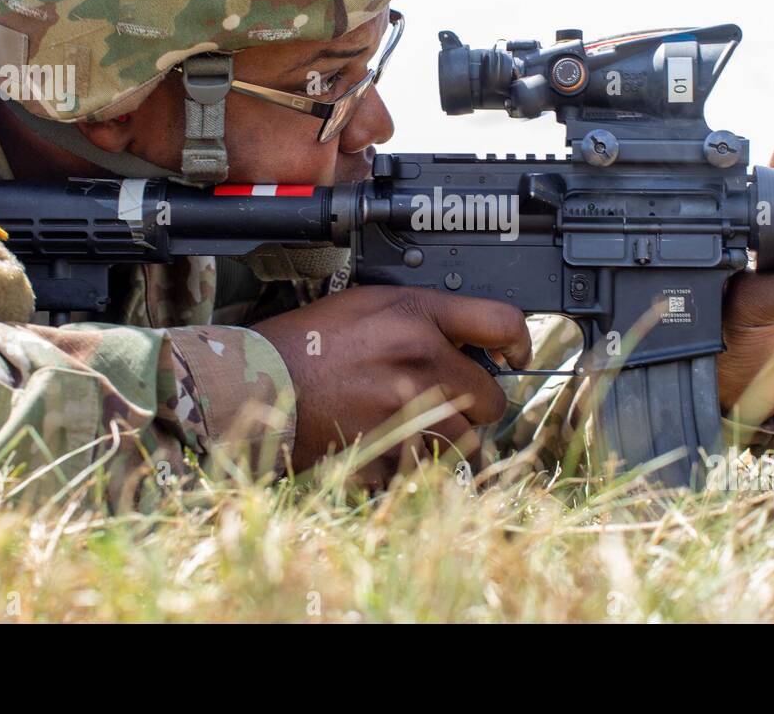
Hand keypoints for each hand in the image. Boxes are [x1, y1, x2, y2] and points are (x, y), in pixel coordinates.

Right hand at [253, 286, 530, 486]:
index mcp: (415, 316)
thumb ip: (422, 318)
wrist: (255, 383)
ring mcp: (406, 411)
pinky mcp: (390, 453)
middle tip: (446, 400)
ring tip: (408, 423)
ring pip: (464, 440)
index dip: (518, 341)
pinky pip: (426, 468)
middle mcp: (419, 360)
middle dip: (475, 404)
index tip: (513, 355)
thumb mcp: (367, 305)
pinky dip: (413, 463)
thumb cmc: (307, 342)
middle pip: (490, 397)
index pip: (502, 321)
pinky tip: (384, 442)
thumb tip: (470, 341)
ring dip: (446, 438)